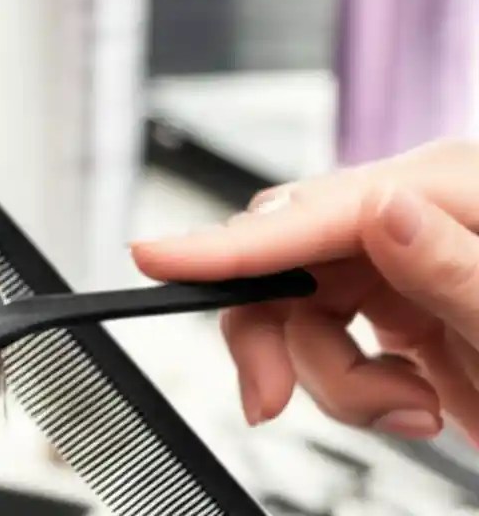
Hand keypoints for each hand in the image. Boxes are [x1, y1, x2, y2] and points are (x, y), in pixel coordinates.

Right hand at [131, 140, 478, 442]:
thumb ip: (457, 264)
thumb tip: (385, 211)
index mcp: (451, 190)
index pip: (318, 210)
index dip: (228, 241)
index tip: (154, 256)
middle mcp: (417, 217)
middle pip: (287, 259)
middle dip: (278, 335)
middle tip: (273, 398)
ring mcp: (405, 263)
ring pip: (297, 308)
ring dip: (331, 379)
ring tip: (404, 412)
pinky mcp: (400, 307)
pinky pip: (326, 339)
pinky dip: (348, 388)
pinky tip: (407, 402)